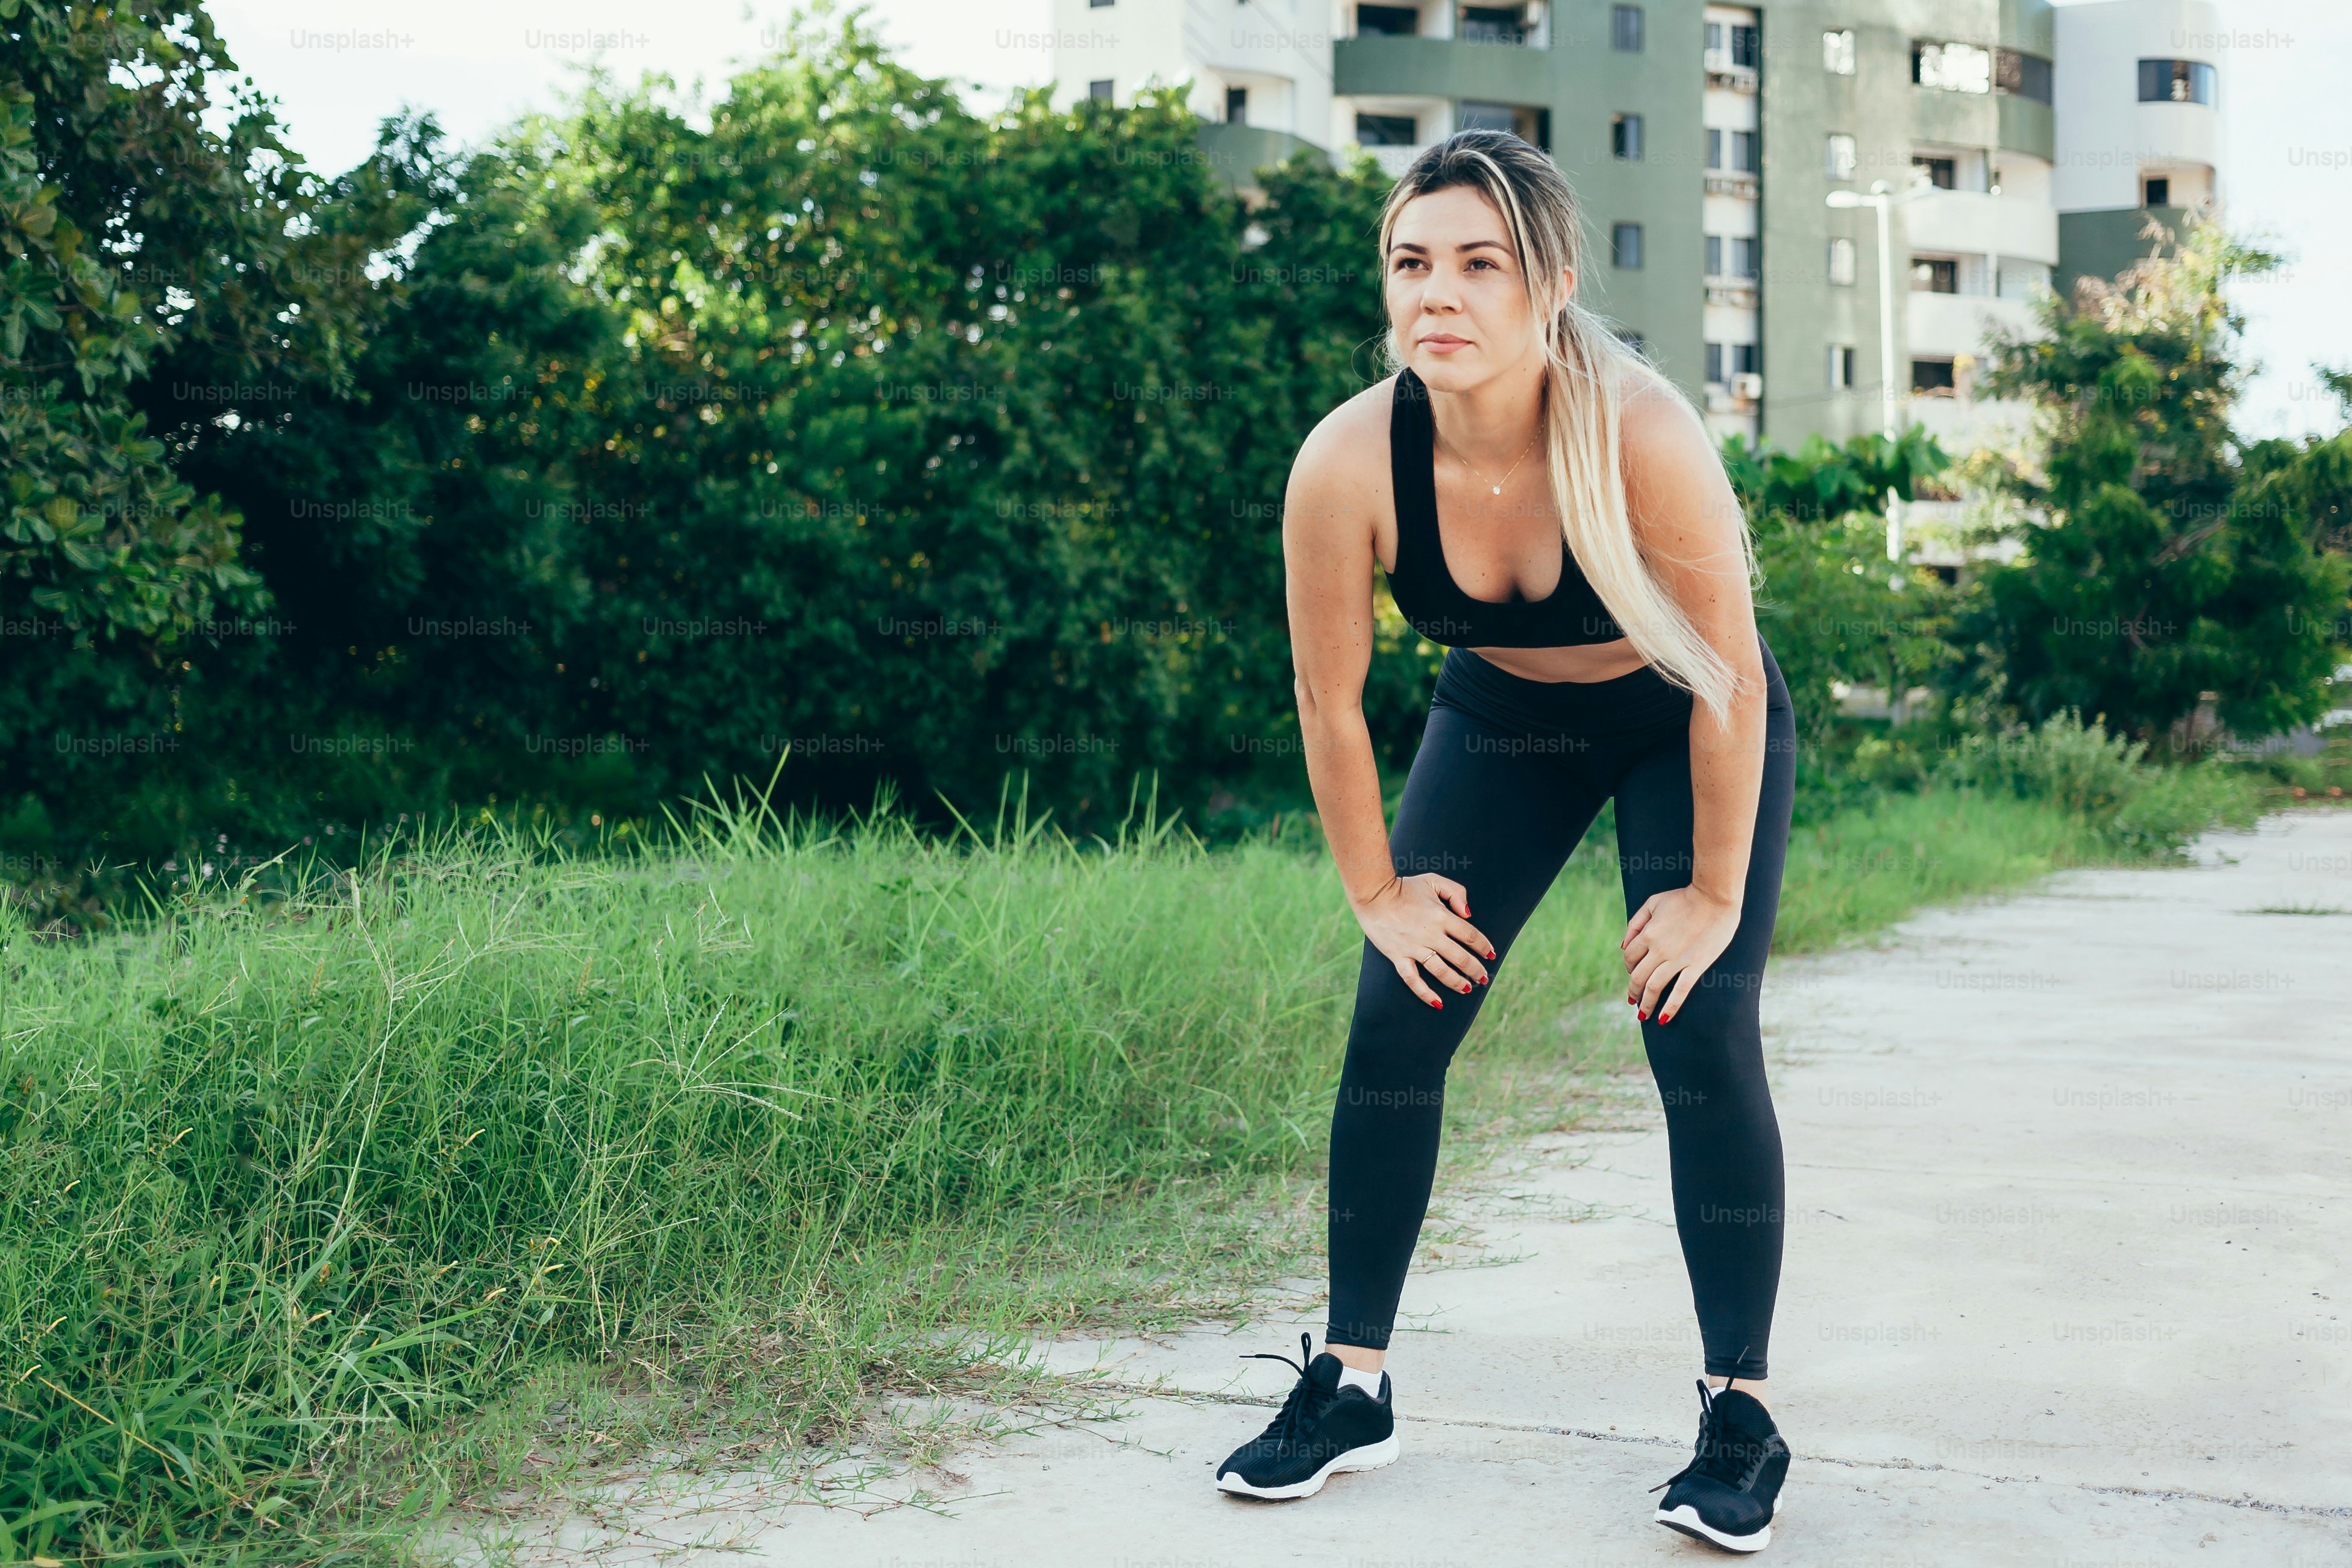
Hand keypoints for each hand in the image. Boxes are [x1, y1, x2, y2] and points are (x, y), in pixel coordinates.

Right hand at [1352, 873, 1494, 1009]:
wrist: (1373, 894)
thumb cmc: (1404, 887)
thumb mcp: (1433, 880)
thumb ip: (1456, 892)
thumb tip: (1468, 914)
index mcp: (1442, 916)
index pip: (1471, 936)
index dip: (1484, 947)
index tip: (1491, 955)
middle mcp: (1431, 935)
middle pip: (1460, 957)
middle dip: (1475, 970)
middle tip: (1482, 978)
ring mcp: (1414, 948)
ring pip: (1441, 971)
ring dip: (1457, 982)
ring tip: (1467, 989)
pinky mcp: (1398, 956)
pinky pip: (1413, 979)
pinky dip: (1425, 993)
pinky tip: (1438, 1003)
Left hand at [1621, 886, 1742, 1023]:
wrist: (1714, 898)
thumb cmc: (1683, 898)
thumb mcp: (1653, 903)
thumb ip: (1635, 923)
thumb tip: (1623, 945)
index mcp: (1647, 934)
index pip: (1629, 958)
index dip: (1628, 967)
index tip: (1632, 973)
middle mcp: (1658, 950)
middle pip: (1638, 977)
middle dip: (1633, 991)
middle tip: (1633, 1001)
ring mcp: (1677, 959)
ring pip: (1655, 987)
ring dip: (1646, 1003)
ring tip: (1643, 1015)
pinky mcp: (1696, 965)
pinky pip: (1681, 991)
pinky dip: (1670, 1007)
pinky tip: (1663, 1018)